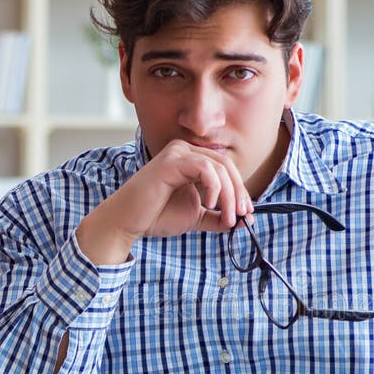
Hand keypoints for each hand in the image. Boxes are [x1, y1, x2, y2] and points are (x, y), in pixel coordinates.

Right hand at [76, 140, 252, 264]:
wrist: (128, 222)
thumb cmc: (156, 215)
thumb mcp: (196, 216)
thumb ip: (217, 216)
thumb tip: (242, 220)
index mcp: (191, 160)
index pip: (226, 169)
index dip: (240, 190)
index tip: (246, 214)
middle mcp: (185, 151)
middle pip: (226, 166)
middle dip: (238, 193)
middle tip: (241, 216)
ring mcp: (177, 153)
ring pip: (219, 167)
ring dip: (229, 194)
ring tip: (227, 217)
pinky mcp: (171, 161)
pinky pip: (204, 168)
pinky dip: (213, 187)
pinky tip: (209, 204)